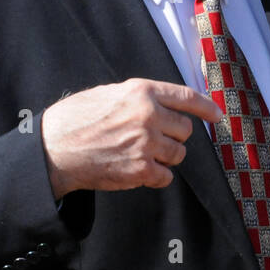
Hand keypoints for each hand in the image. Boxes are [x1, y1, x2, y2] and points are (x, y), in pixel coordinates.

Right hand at [41, 79, 223, 196]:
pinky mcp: (140, 169)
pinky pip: (166, 176)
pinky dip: (156, 177)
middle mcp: (148, 115)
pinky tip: (139, 171)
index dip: (206, 107)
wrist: (52, 149)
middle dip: (173, 136)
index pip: (186, 97)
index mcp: (141, 92)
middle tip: (152, 139)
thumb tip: (167, 104)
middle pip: (186, 130)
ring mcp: (146, 143)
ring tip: (140, 154)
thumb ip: (140, 97)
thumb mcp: (109, 94)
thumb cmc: (76, 119)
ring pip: (178, 153)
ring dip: (165, 156)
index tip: (217, 115)